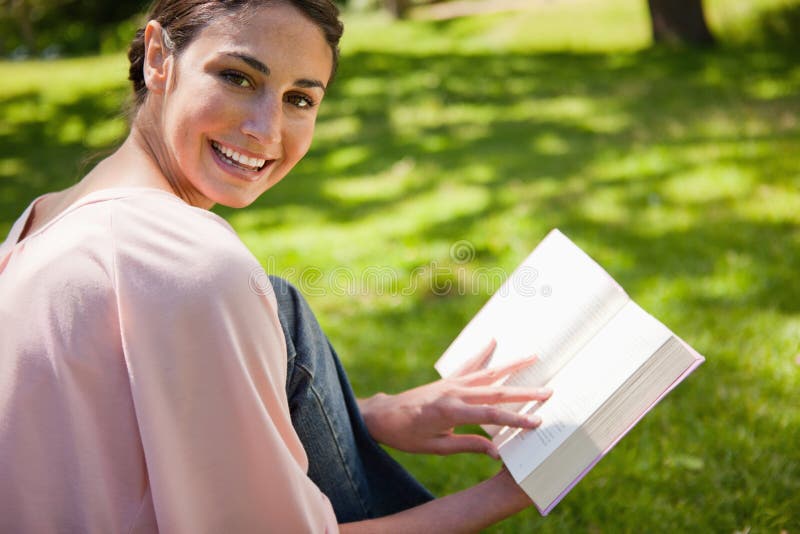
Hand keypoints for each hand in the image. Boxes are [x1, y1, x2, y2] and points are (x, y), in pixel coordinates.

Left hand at [358, 340, 551, 457]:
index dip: (515, 419)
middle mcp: (453, 393)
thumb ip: (467, 446)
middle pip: (495, 391)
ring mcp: (451, 384)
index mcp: (450, 412)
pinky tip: (493, 341)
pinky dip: (482, 353)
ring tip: (534, 355)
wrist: (382, 416)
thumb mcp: (435, 447)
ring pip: (487, 373)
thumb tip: (497, 452)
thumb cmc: (406, 435)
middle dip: (525, 392)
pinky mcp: (447, 381)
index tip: (537, 423)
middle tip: (550, 392)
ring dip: (512, 365)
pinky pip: (469, 365)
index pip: (491, 416)